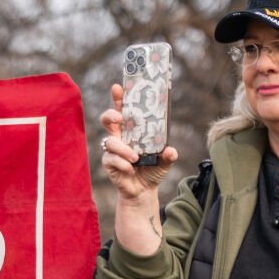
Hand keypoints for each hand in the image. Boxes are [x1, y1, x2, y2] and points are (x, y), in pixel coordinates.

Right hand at [99, 83, 177, 201]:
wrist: (143, 191)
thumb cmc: (152, 169)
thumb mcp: (165, 161)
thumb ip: (168, 155)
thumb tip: (170, 151)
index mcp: (132, 129)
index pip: (123, 109)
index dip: (119, 98)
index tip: (118, 88)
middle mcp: (120, 136)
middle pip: (107, 119)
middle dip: (110, 115)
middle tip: (119, 118)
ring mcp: (112, 150)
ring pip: (109, 141)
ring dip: (123, 148)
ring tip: (135, 158)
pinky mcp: (108, 163)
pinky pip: (111, 159)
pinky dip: (122, 163)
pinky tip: (130, 169)